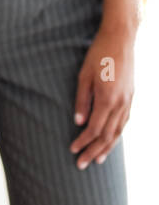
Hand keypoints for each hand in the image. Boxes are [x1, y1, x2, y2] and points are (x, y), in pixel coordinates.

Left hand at [70, 23, 134, 168]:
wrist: (121, 39)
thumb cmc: (98, 54)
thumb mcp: (84, 75)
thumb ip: (82, 100)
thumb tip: (78, 122)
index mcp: (107, 99)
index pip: (94, 129)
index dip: (83, 142)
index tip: (73, 151)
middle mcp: (121, 104)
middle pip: (107, 135)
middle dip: (94, 151)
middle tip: (82, 165)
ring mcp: (129, 101)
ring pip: (118, 131)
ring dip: (107, 147)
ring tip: (98, 159)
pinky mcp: (131, 97)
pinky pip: (124, 122)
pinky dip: (117, 134)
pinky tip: (111, 140)